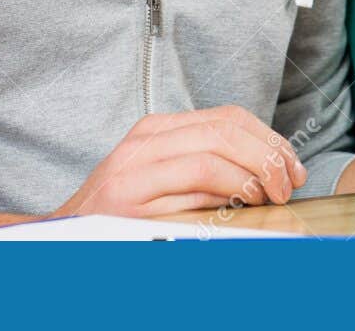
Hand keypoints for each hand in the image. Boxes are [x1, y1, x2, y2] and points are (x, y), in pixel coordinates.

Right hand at [56, 105, 306, 217]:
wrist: (62, 236)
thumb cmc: (119, 213)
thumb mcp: (161, 177)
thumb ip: (204, 166)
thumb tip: (267, 171)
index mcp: (157, 129)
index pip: (227, 118)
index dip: (269, 138)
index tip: (292, 164)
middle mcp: (146, 141)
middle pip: (226, 131)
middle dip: (270, 155)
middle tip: (289, 183)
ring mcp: (136, 168)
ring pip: (214, 155)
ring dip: (254, 176)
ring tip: (270, 196)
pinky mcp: (130, 198)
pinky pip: (194, 185)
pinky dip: (229, 193)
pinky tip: (243, 205)